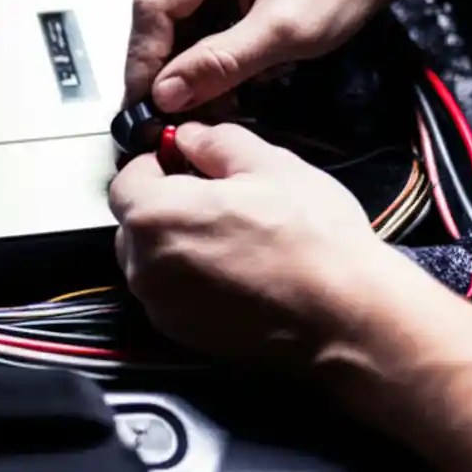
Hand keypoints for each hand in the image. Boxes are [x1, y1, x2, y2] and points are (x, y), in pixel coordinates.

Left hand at [109, 122, 419, 366]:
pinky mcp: (181, 333)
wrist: (346, 317)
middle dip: (164, 205)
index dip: (155, 165)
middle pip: (135, 222)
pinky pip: (169, 293)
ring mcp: (160, 305)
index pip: (126, 179)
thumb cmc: (312, 241)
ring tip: (230, 237)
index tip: (183, 163)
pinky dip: (188, 279)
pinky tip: (234, 271)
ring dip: (175, 243)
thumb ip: (215, 142)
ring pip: (151, 260)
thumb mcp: (269, 164)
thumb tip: (189, 138)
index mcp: (155, 215)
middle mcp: (144, 265)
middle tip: (214, 200)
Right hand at [125, 0, 408, 111]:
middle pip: (160, 18)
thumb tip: (165, 96)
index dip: (144, 61)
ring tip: (207, 107)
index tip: (145, 107)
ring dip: (190, 70)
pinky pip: (202, 27)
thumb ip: (220, 64)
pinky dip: (209, 61)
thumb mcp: (283, 31)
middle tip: (170, 117)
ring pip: (179, 28)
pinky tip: (224, 89)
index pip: (153, 6)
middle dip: (167, 70)